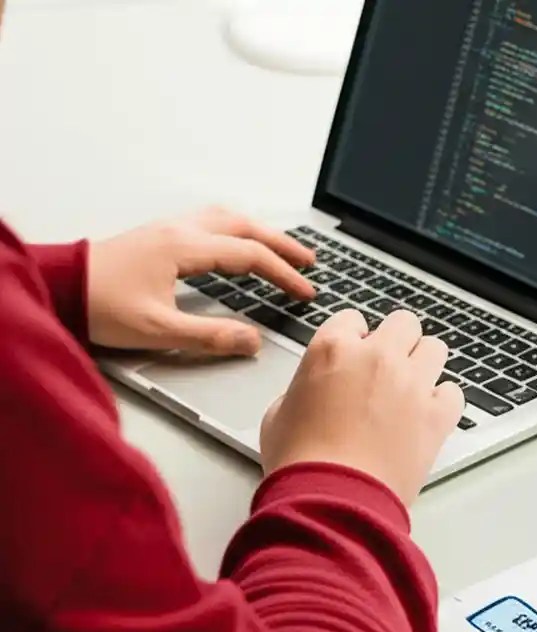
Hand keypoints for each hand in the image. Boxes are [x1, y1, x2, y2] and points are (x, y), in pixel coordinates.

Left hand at [87, 206, 315, 354]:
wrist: (59, 287)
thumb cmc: (99, 304)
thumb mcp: (158, 331)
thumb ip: (210, 337)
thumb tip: (251, 341)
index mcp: (185, 247)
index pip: (250, 254)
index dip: (283, 274)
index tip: (304, 291)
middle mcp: (180, 230)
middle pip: (245, 226)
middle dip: (282, 243)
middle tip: (309, 261)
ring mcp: (168, 229)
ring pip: (227, 218)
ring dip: (259, 231)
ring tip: (280, 247)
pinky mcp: (158, 235)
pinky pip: (209, 221)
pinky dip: (235, 229)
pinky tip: (235, 242)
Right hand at [260, 309, 465, 503]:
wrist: (332, 498)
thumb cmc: (301, 464)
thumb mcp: (278, 414)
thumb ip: (302, 389)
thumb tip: (313, 393)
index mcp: (333, 350)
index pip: (352, 320)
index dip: (354, 338)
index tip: (356, 353)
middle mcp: (377, 358)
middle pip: (404, 323)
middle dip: (397, 341)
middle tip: (389, 365)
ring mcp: (412, 384)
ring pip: (435, 348)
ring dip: (424, 364)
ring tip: (411, 387)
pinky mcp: (437, 415)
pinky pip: (453, 392)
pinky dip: (443, 401)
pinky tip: (427, 414)